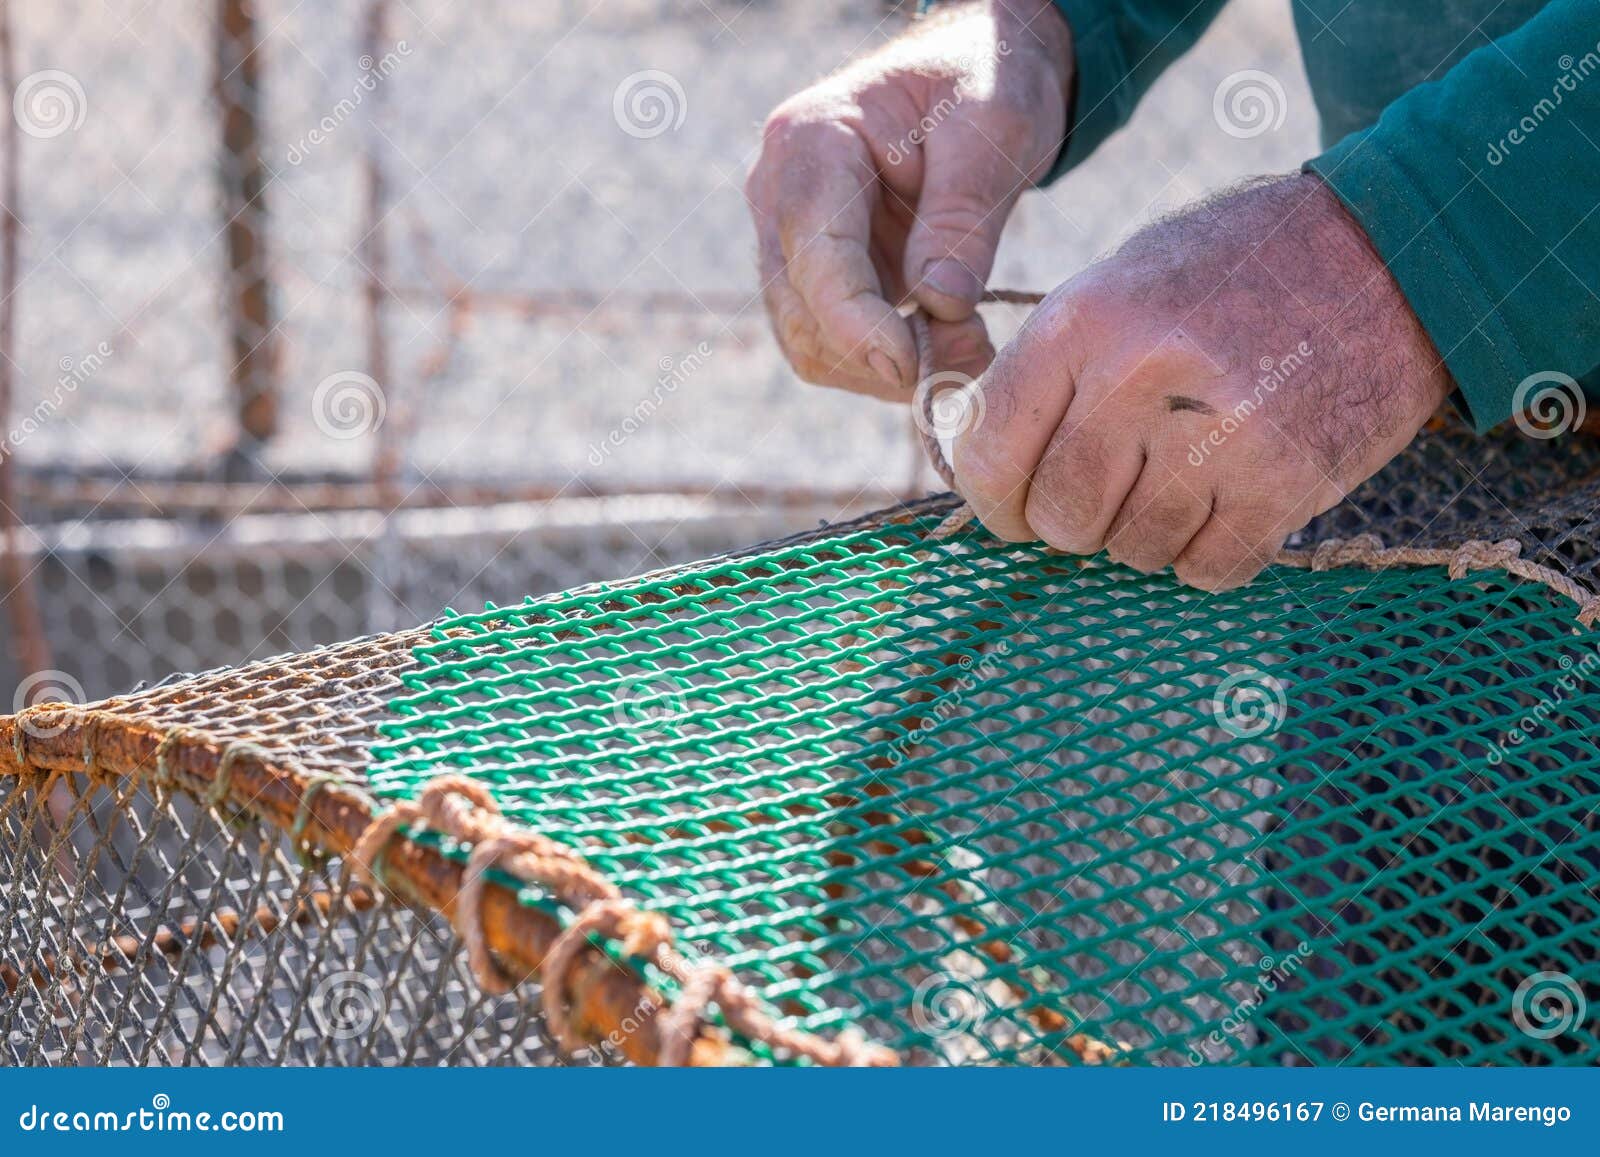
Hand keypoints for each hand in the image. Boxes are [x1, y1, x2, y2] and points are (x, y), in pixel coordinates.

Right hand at [745, 0, 1071, 400]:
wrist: (975, 76)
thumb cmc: (984, 82)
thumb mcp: (994, 130)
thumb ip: (963, 218)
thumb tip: (938, 306)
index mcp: (809, 142)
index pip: (813, 255)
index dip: (856, 323)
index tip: (912, 365)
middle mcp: (778, 195)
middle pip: (800, 313)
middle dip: (879, 357)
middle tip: (971, 354)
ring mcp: (790, 241)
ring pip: (810, 343)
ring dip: (884, 373)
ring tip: (968, 348)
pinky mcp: (816, 277)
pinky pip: (833, 346)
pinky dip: (885, 365)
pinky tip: (944, 345)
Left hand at [953, 174, 1453, 591]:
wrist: (1389, 250)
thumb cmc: (1235, 270)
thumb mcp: (1121, 281)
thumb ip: (1051, 373)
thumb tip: (986, 468)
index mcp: (1085, 321)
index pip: (991, 453)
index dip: (993, 501)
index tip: (1013, 511)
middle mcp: (1142, 378)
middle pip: (1061, 517)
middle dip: (1073, 523)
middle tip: (1107, 495)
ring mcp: (1219, 436)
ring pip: (1132, 551)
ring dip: (1145, 535)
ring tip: (1180, 478)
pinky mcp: (1288, 483)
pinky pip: (1206, 570)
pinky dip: (1206, 555)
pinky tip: (1225, 504)